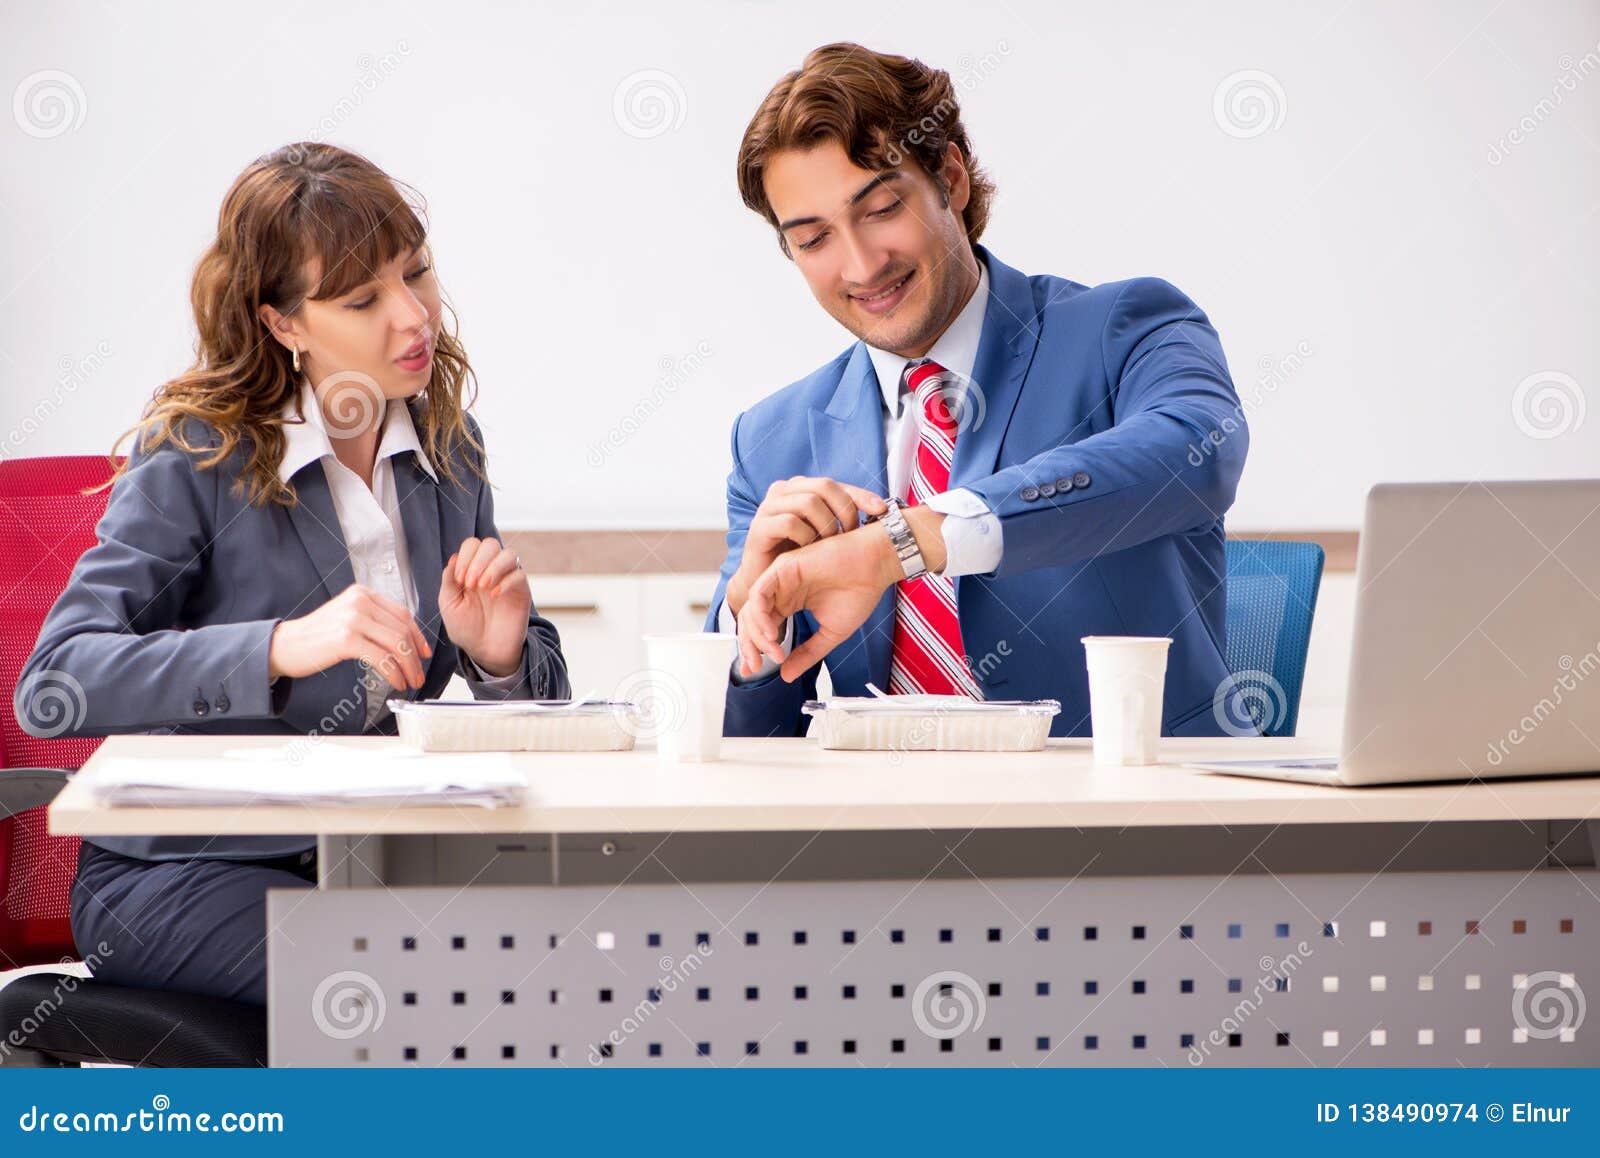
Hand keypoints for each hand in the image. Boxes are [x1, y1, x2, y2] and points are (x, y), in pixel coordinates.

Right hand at [268, 584, 431, 688]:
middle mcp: (360, 601)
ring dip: (408, 667)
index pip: (402, 614)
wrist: (284, 645)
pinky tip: (396, 682)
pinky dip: (394, 673)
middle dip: (415, 657)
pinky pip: (381, 658)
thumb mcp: (348, 618)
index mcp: (363, 594)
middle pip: (402, 631)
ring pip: (396, 644)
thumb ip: (373, 621)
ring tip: (411, 682)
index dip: (418, 636)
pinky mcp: (346, 639)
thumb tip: (405, 639)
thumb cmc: (317, 636)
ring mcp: (353, 619)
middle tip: (418, 675)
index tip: (424, 653)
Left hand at [440, 536, 530, 677]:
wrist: (485, 651)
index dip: (465, 557)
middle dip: (478, 561)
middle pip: (490, 544)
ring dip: (493, 567)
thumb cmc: (466, 628)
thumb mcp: (449, 603)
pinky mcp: (522, 591)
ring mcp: (507, 579)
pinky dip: (506, 581)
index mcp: (472, 569)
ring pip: (509, 554)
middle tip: (470, 584)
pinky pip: (519, 574)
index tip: (459, 580)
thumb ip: (449, 579)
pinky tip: (495, 595)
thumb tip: (453, 556)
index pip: (472, 545)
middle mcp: (491, 570)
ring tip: (483, 587)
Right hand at [725, 477, 886, 616]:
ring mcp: (769, 507)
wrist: (766, 582)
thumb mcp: (824, 533)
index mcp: (800, 488)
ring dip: (826, 524)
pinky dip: (805, 536)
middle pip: (823, 485)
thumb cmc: (798, 555)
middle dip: (844, 509)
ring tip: (829, 544)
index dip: (860, 495)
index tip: (881, 510)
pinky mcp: (759, 527)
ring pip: (807, 502)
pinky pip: (788, 522)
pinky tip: (810, 549)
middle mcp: (783, 491)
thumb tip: (881, 509)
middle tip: (850, 533)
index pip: (835, 484)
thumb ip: (843, 517)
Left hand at [738, 523, 904, 681]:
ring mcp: (780, 579)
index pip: (762, 629)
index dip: (754, 650)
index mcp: (789, 604)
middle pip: (750, 621)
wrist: (875, 566)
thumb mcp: (830, 634)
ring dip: (756, 635)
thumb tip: (785, 676)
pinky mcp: (782, 567)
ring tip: (773, 652)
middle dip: (749, 646)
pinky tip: (772, 634)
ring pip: (751, 609)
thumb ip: (807, 654)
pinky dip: (760, 615)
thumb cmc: (858, 593)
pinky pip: (758, 593)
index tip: (754, 670)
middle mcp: (780, 591)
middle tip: (756, 666)